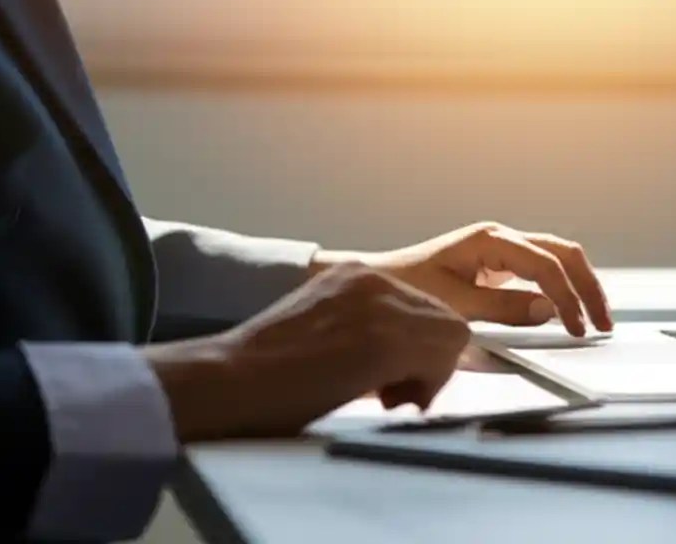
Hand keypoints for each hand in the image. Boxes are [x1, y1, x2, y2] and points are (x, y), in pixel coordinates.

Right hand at [144, 263, 469, 440]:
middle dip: (429, 363)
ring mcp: (380, 304)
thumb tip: (410, 363)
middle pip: (445, 321)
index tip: (391, 381)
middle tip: (390, 394)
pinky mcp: (384, 339)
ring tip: (381, 397)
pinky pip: (440, 359)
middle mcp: (373, 279)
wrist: (226, 380)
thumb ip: (367, 331)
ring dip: (426, 377)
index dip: (420, 352)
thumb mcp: (325, 331)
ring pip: (450, 339)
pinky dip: (423, 387)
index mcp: (357, 275)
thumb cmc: (265, 373)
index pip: (426, 310)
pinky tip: (381, 399)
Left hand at [312, 222, 611, 336]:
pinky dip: (563, 287)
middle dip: (587, 286)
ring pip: (558, 257)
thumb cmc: (407, 291)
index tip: (577, 329)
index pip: (545, 265)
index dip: (567, 298)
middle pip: (563, 253)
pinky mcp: (499, 264)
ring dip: (580, 285)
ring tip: (596, 318)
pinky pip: (543, 269)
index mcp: (490, 240)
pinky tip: (571, 310)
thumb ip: (502, 308)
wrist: (378, 283)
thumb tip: (548, 310)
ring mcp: (502, 249)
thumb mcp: (453, 305)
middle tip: (603, 322)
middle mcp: (501, 239)